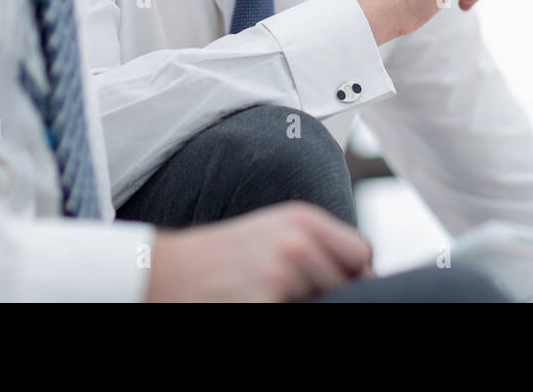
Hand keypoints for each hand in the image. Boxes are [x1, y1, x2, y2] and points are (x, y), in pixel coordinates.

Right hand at [145, 202, 373, 301]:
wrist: (167, 271)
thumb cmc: (221, 257)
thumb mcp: (272, 232)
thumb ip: (316, 245)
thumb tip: (365, 275)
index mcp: (302, 219)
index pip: (361, 253)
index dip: (354, 274)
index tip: (337, 284)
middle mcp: (296, 242)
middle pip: (345, 285)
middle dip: (325, 294)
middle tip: (284, 290)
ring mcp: (280, 275)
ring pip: (324, 303)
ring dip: (299, 303)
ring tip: (265, 293)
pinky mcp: (264, 303)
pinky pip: (296, 313)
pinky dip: (281, 309)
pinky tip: (253, 301)